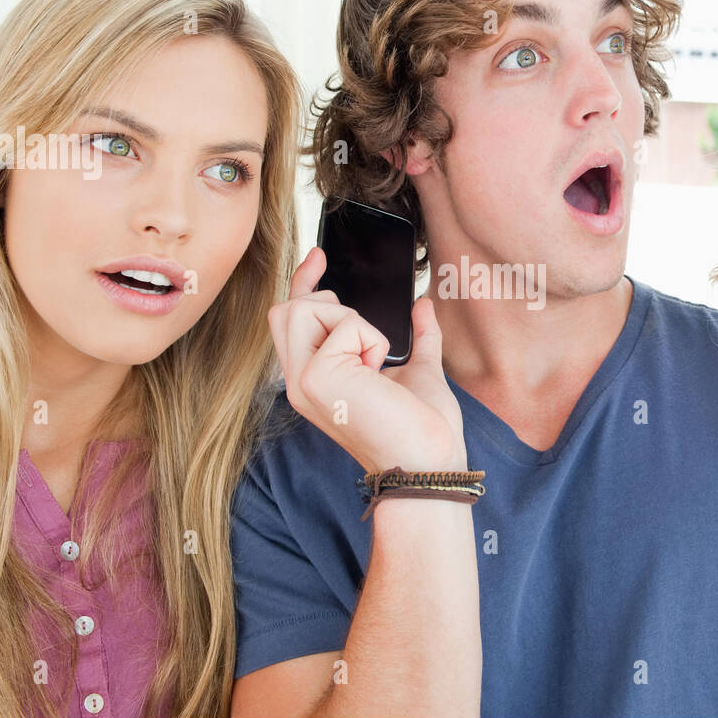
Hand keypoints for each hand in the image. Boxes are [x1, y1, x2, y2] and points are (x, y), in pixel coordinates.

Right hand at [268, 247, 466, 473]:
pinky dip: (370, 338)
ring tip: (373, 360)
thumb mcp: (420, 369)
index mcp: (318, 381)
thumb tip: (422, 305)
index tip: (318, 255)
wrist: (430, 462)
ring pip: (306, 308)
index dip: (302, 282)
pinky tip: (377, 371)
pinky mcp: (315, 377)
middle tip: (366, 339)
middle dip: (329, 305)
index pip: (291, 321)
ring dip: (350, 321)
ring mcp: (303, 381)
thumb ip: (419, 337)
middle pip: (288, 308)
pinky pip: (343, 324)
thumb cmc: (425, 427)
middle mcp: (300, 383)